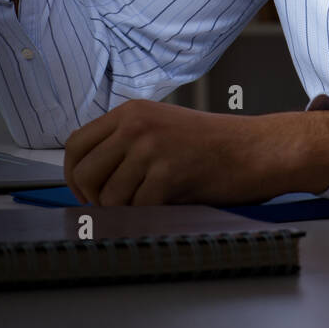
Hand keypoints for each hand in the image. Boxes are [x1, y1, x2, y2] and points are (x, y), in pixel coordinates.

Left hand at [63, 100, 272, 206]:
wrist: (255, 149)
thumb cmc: (211, 146)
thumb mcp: (161, 130)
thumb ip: (125, 146)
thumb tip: (87, 182)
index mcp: (130, 112)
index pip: (76, 144)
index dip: (73, 175)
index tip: (84, 193)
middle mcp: (136, 125)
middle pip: (83, 172)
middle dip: (92, 199)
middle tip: (112, 209)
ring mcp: (151, 147)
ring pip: (108, 196)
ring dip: (124, 210)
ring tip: (150, 203)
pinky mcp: (168, 172)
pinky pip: (137, 208)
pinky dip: (149, 215)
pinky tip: (168, 204)